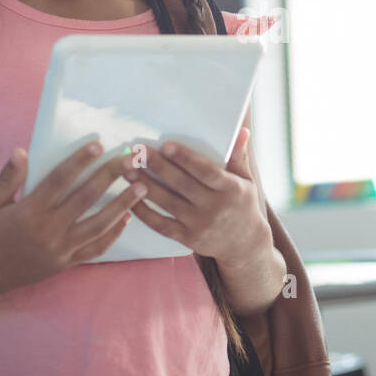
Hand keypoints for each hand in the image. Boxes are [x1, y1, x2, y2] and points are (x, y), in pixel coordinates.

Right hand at [0, 141, 147, 296]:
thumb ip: (7, 179)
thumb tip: (21, 151)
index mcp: (29, 212)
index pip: (60, 180)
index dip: (79, 161)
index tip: (98, 145)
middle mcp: (48, 230)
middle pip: (85, 198)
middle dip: (109, 177)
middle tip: (130, 160)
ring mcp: (61, 249)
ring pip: (98, 225)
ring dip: (122, 206)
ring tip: (141, 188)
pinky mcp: (67, 263)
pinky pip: (95, 249)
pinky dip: (113, 234)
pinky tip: (127, 219)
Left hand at [122, 128, 270, 267]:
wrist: (245, 245)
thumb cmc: (243, 205)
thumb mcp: (247, 181)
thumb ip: (239, 157)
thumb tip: (242, 131)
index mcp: (231, 189)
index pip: (205, 171)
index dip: (185, 158)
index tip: (166, 145)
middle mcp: (215, 208)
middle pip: (182, 184)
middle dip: (157, 166)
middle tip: (137, 152)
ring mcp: (200, 225)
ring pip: (168, 203)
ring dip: (146, 186)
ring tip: (128, 170)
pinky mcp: (187, 239)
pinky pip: (161, 225)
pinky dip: (145, 212)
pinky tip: (131, 198)